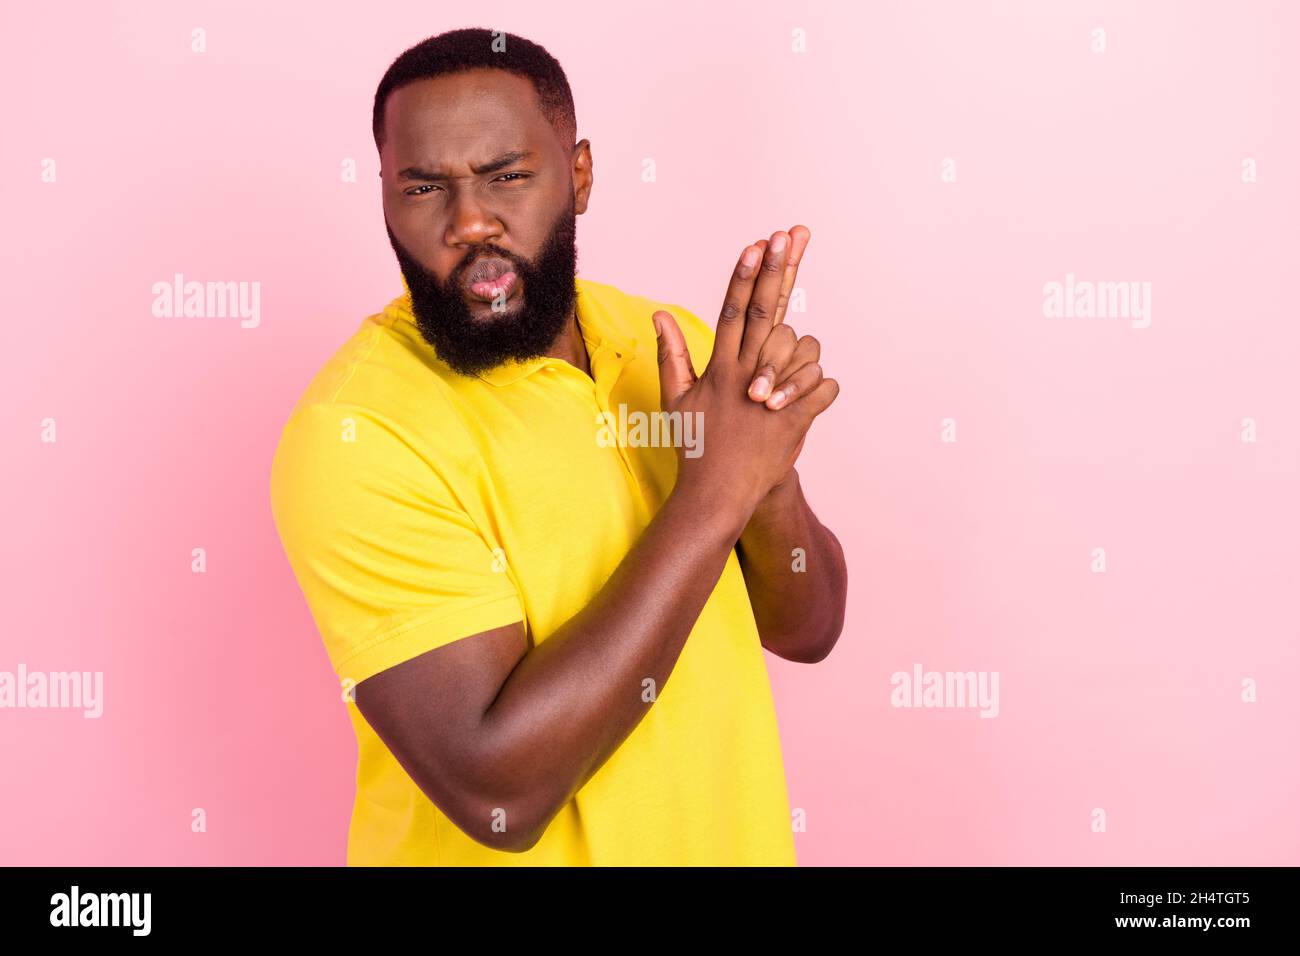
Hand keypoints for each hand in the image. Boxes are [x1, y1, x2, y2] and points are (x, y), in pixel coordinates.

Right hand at [652, 237, 838, 535]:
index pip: (732, 310)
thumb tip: (659, 314)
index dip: (745, 274)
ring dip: (802, 356)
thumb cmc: (696, 446)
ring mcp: (769, 398)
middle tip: (789, 234)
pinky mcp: (792, 422)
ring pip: (801, 351)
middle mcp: (743, 375)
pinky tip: (813, 397)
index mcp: (719, 368)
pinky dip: (823, 390)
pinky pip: (823, 391)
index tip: (757, 243)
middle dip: (776, 271)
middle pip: (763, 313)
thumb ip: (672, 354)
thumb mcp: (677, 400)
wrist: (715, 495)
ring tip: (787, 379)